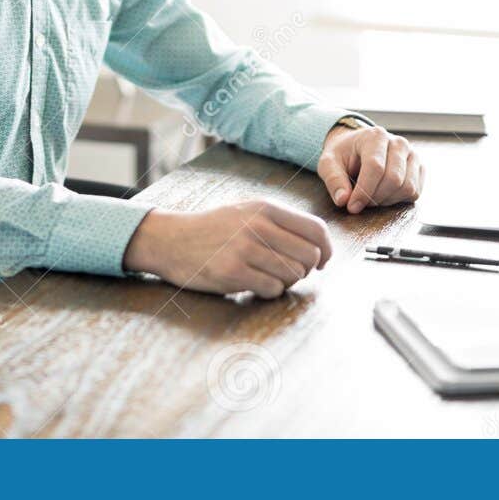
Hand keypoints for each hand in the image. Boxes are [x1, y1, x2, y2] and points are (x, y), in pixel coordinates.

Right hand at [122, 200, 331, 298]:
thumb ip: (280, 222)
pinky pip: (272, 289)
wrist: (171, 240)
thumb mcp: (246, 211)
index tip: (322, 262)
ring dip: (285, 281)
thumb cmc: (213, 229)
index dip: (326, 250)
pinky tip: (253, 283)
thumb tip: (319, 245)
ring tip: (267, 276)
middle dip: (305, 269)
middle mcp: (258, 225)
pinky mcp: (233, 272)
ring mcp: (245, 249)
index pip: (316, 229)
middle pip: (309, 255)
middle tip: (289, 272)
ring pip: (293, 274)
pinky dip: (269, 291)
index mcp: (265, 208)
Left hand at [317, 122, 423, 212]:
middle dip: (375, 198)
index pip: (375, 167)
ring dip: (387, 200)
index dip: (364, 192)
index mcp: (375, 136)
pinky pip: (415, 192)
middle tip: (360, 201)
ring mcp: (412, 154)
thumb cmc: (343, 154)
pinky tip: (384, 194)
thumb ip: (334, 180)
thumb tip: (343, 200)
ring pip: (407, 187)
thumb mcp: (328, 163)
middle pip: (393, 179)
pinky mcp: (419, 168)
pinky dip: (398, 200)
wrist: (357, 146)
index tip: (352, 206)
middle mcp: (399, 143)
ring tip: (371, 196)